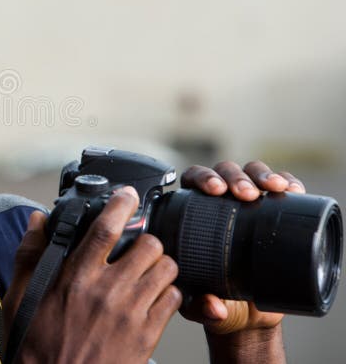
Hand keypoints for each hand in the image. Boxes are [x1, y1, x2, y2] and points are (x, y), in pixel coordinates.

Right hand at [3, 188, 181, 363]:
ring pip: (167, 269)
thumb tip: (36, 220)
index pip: (106, 229)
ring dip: (160, 264)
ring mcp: (130, 315)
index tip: (127, 195)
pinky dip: (169, 293)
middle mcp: (106, 292)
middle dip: (146, 239)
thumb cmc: (35, 346)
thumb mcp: (18, 297)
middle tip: (138, 244)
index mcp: (74, 278)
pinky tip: (153, 296)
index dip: (121, 204)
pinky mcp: (146, 337)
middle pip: (148, 245)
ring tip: (148, 269)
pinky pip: (174, 301)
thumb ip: (29, 254)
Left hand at [179, 160, 304, 334]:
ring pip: (251, 172)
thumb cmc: (217, 300)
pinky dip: (288, 181)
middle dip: (234, 177)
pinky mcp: (277, 210)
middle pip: (223, 171)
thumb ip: (201, 308)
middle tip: (245, 194)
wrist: (250, 314)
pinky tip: (292, 189)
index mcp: (193, 212)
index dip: (202, 178)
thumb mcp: (202, 307)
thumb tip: (213, 306)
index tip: (213, 191)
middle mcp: (221, 201)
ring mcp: (250, 203)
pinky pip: (283, 186)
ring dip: (261, 175)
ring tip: (272, 188)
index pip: (193, 181)